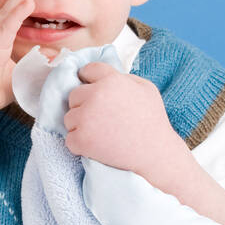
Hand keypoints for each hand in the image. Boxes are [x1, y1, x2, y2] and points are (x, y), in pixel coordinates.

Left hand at [62, 60, 184, 177]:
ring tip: (101, 134)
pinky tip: (96, 146)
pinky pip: (69, 139)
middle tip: (101, 118)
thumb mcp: (146, 88)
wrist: (155, 154)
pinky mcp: (81, 139)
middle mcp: (96, 95)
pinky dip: (79, 145)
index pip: (88, 70)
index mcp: (111, 80)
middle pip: (74, 95)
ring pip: (69, 118)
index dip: (88, 80)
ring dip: (80, 126)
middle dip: (83, 105)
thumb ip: (123, 78)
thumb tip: (102, 77)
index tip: (91, 90)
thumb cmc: (153, 120)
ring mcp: (86, 117)